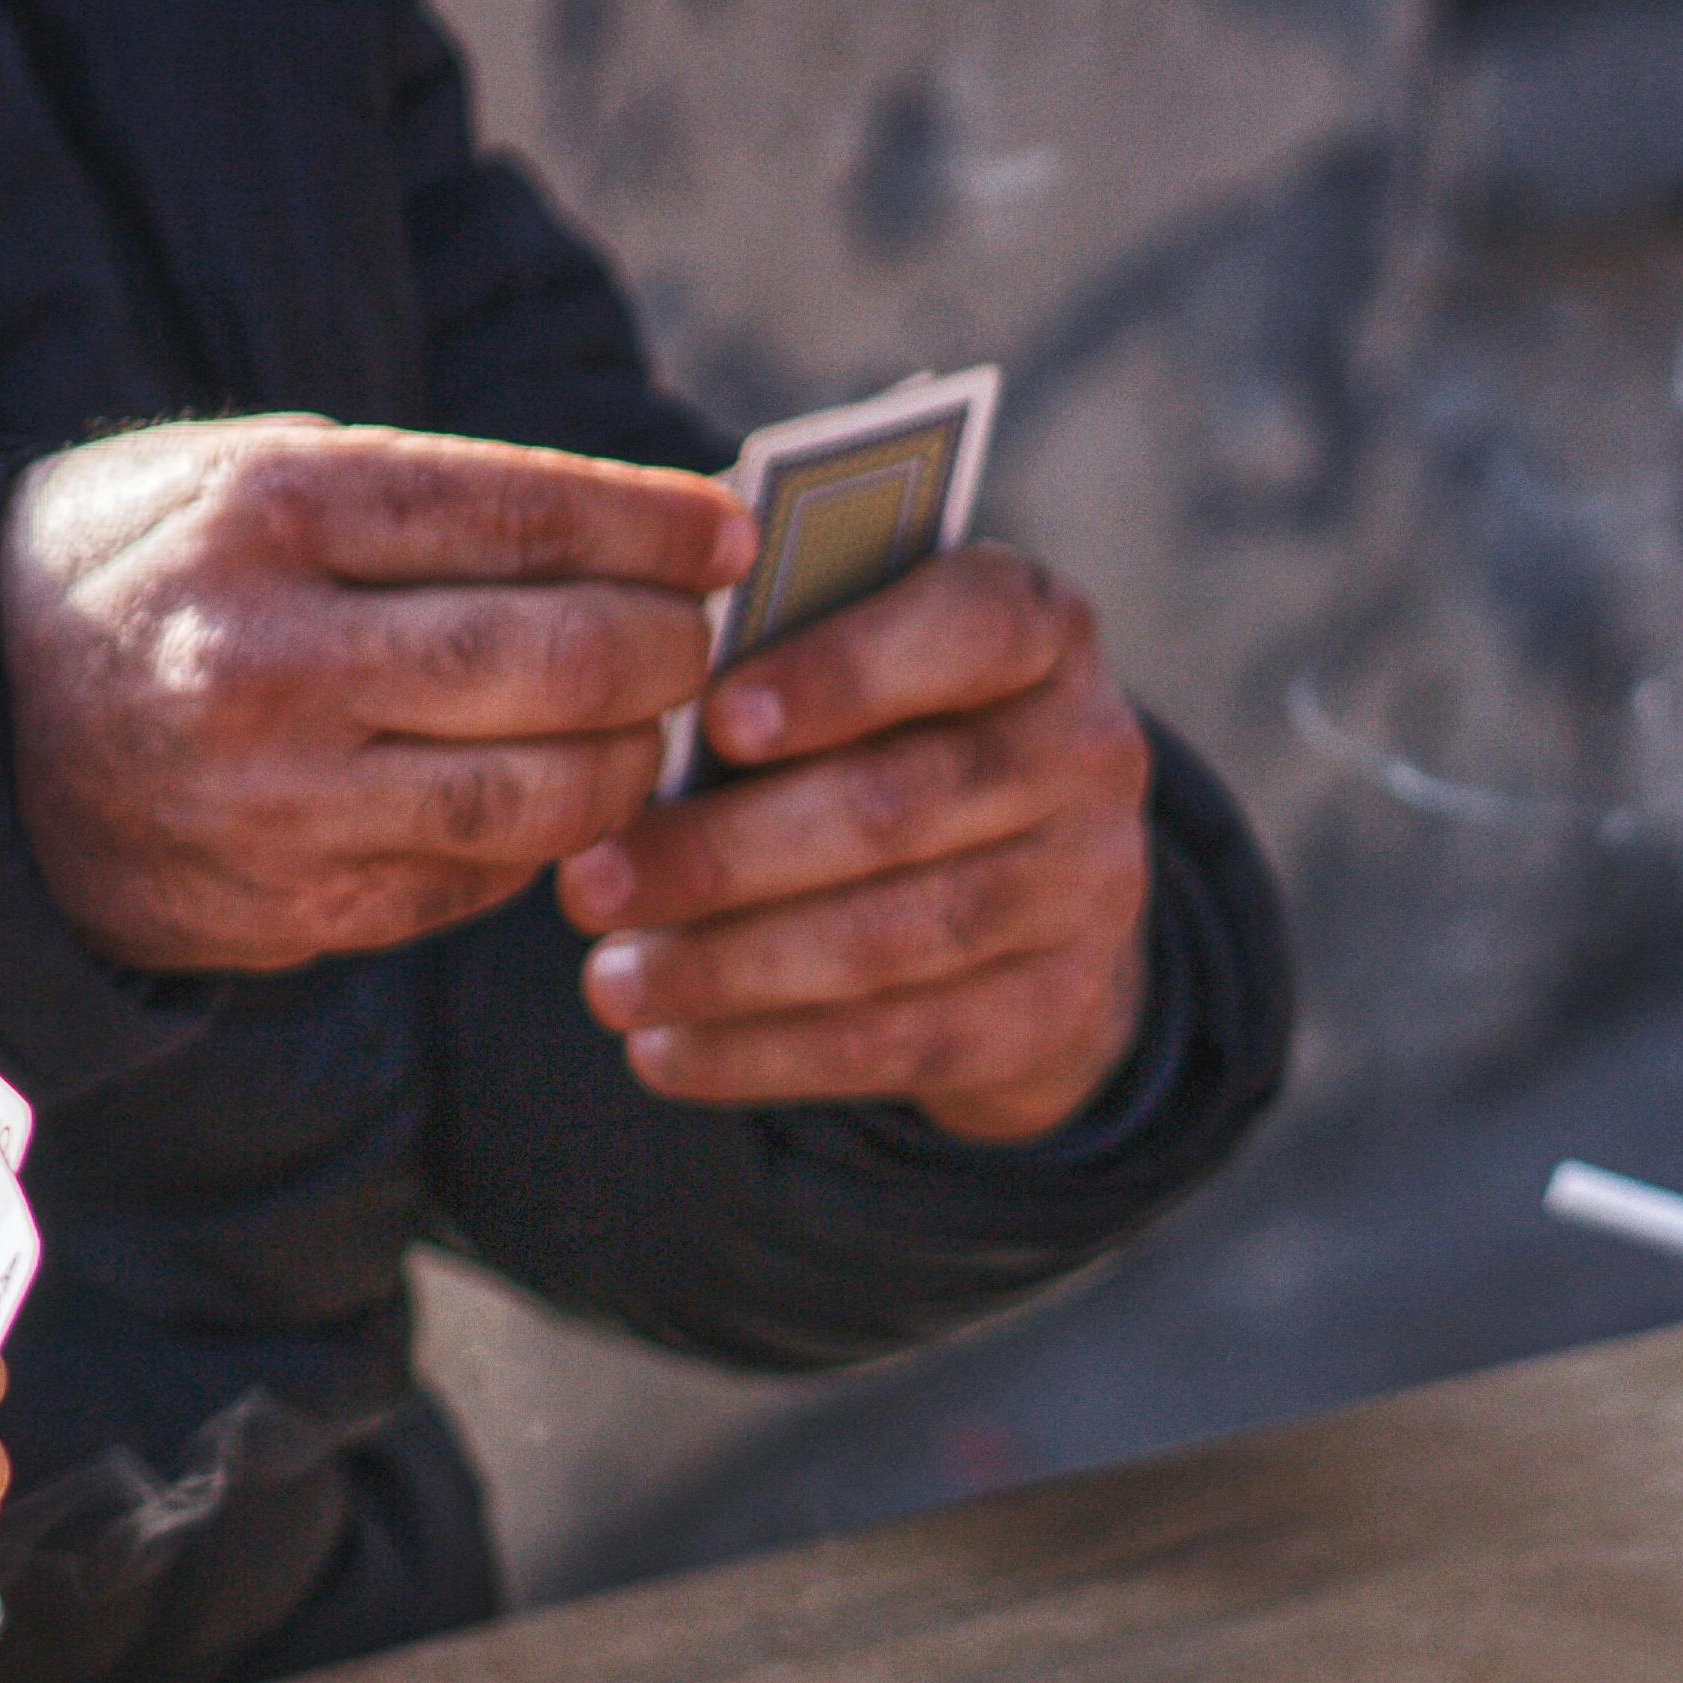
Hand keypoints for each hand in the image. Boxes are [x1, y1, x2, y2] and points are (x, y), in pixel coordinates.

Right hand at [4, 416, 749, 974]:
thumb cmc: (155, 571)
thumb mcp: (251, 476)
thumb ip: (432, 507)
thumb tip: (648, 539)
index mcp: (268, 516)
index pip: (517, 518)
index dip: (650, 531)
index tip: (727, 536)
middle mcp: (273, 660)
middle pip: (554, 662)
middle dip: (665, 652)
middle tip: (700, 642)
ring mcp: (283, 800)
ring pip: (541, 796)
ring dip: (631, 764)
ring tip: (647, 727)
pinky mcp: (296, 907)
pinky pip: (482, 879)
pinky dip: (549, 840)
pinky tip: (562, 798)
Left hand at [554, 545, 1152, 1139]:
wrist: (1043, 894)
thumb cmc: (903, 737)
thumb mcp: (875, 668)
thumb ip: (788, 665)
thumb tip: (635, 726)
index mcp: (1042, 628)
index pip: (969, 628)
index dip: (843, 676)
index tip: (716, 720)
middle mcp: (1090, 752)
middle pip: (900, 806)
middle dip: (728, 853)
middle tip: (591, 886)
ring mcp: (1090, 890)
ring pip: (893, 939)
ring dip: (731, 968)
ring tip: (611, 981)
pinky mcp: (1058, 1010)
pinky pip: (901, 1043)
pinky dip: (767, 1054)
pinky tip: (667, 1052)